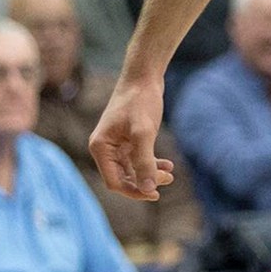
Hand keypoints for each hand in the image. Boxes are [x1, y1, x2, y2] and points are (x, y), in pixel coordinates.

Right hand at [90, 76, 175, 200]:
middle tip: (168, 180)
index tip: (154, 194)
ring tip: (170, 174)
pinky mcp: (128, 138)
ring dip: (150, 173)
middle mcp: (105, 148)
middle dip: (144, 181)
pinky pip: (138, 158)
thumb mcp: (144, 132)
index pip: (114, 181)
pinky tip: (167, 165)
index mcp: (100, 148)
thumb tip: (148, 189)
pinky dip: (151, 163)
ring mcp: (117, 143)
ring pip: (132, 168)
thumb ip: (144, 161)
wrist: (144, 77)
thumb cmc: (140, 101)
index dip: (133, 191)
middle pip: (123, 177)